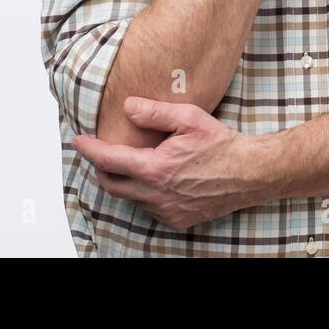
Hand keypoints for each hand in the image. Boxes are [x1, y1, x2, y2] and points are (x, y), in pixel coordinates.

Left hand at [72, 97, 271, 228]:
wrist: (250, 173)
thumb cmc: (223, 145)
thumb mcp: (190, 118)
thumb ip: (155, 113)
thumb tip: (128, 108)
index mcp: (155, 168)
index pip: (109, 160)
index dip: (90, 149)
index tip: (79, 140)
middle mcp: (156, 194)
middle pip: (111, 184)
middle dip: (102, 167)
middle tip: (102, 152)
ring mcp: (166, 210)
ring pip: (130, 198)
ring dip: (125, 181)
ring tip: (130, 164)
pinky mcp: (177, 219)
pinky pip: (149, 208)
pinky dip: (144, 194)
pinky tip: (156, 179)